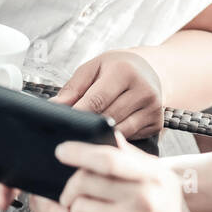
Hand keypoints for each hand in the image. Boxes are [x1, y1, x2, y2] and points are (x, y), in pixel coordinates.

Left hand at [0, 49, 161, 210]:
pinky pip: (131, 138)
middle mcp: (143, 89)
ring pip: (120, 132)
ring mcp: (153, 108)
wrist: (150, 70)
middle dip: (88, 129)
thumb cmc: (117, 69)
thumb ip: (73, 88)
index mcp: (124, 71)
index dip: (78, 116)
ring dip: (101, 139)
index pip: (96, 100)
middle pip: (108, 118)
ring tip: (86, 143)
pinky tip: (106, 141)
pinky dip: (116, 142)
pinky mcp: (157, 123)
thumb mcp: (93, 68)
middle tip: (70, 139)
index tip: (63, 127)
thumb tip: (55, 107)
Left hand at [53, 133, 202, 211]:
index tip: (61, 151)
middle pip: (85, 183)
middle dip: (69, 186)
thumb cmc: (167, 206)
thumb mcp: (159, 175)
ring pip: (80, 208)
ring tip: (90, 210)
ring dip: (77, 208)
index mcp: (151, 176)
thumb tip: (107, 130)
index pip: (108, 159)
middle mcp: (143, 199)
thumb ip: (131, 156)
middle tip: (69, 191)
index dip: (79, 152)